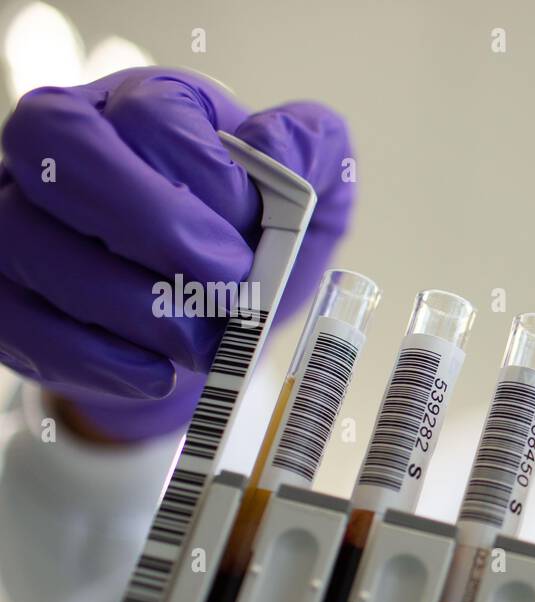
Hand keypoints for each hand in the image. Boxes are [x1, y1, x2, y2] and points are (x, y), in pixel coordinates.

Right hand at [0, 67, 353, 441]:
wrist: (216, 318)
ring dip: (127, 303)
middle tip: (227, 279)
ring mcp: (19, 216)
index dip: (205, 174)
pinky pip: (17, 320)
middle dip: (150, 222)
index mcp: (142, 103)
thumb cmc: (256, 239)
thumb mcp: (310, 188)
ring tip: (199, 341)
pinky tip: (155, 372)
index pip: (147, 111)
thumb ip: (310, 149)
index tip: (255, 228)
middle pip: (58, 146)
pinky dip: (92, 357)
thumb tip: (276, 141)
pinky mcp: (7, 295)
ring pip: (27, 238)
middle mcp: (63, 147)